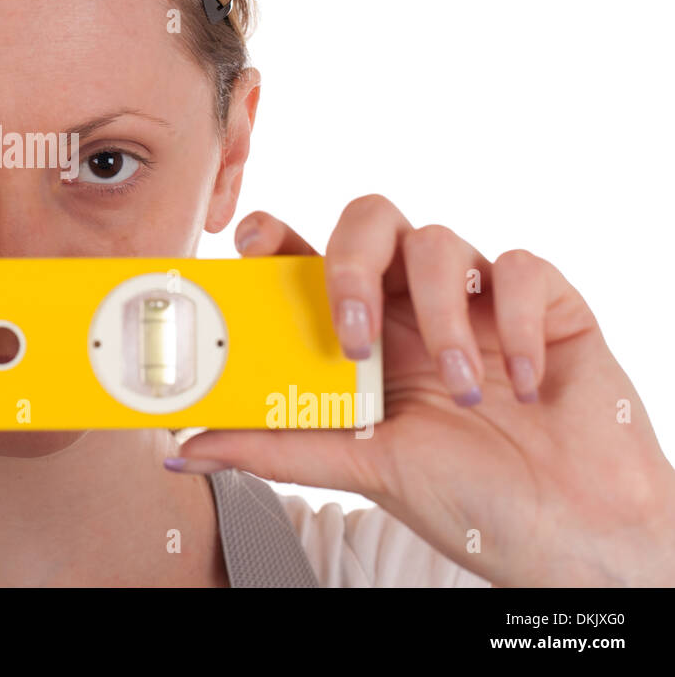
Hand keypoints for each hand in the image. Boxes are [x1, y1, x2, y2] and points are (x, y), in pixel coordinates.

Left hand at [177, 194, 674, 585]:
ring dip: (441, 315)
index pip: (309, 259)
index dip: (276, 236)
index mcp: (365, 336)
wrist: (575, 533)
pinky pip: (521, 266)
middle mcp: (414, 307)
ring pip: (439, 239)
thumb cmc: (468, 496)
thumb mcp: (361, 469)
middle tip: (356, 334)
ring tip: (460, 385)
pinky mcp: (546, 303)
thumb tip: (180, 449)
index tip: (251, 241)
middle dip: (351, 261)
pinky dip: (513, 319)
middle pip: (369, 221)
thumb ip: (275, 448)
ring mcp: (478, 300)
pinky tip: (518, 377)